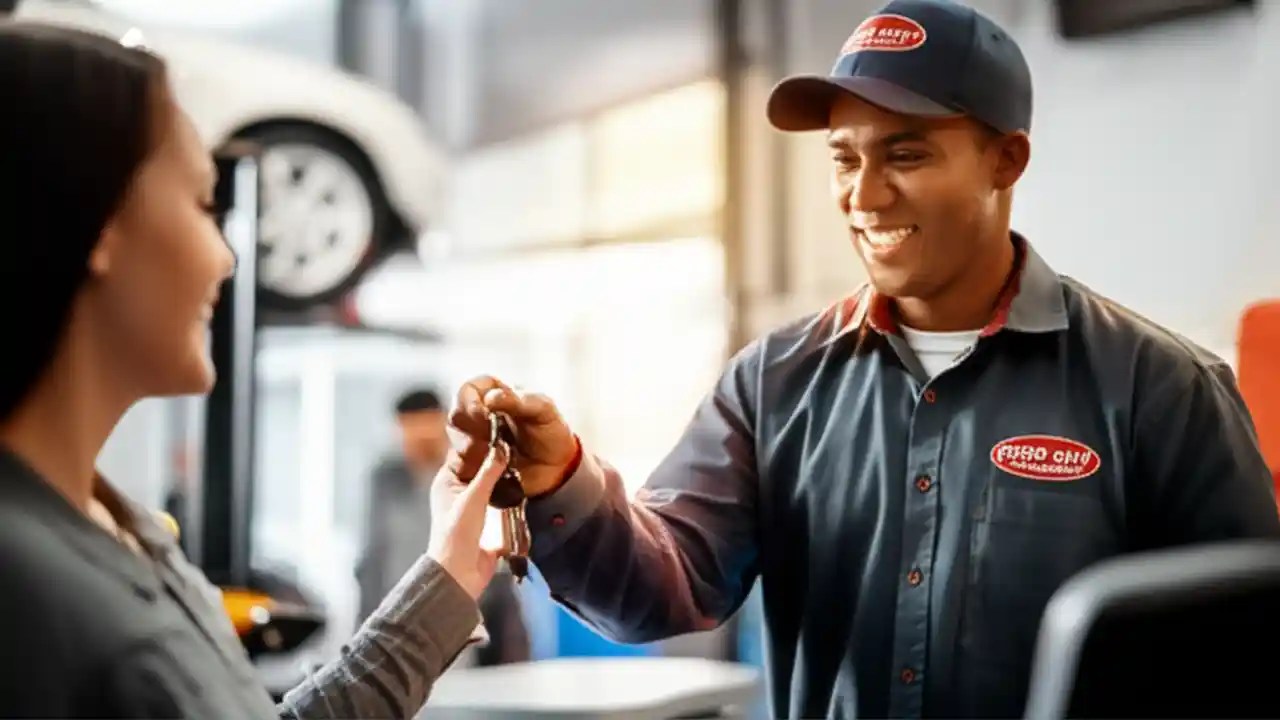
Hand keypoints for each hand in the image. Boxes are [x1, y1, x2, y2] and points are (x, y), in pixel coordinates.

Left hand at [425, 441, 509, 599]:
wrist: (460, 574)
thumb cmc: (455, 536)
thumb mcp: (473, 499)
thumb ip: (489, 473)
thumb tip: (502, 448)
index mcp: (446, 483)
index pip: (462, 455)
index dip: (478, 442)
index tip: (497, 428)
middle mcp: (457, 492)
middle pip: (478, 467)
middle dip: (494, 458)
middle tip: (513, 441)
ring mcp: (472, 506)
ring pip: (490, 482)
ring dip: (502, 475)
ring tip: (519, 458)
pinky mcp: (486, 519)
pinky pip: (499, 499)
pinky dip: (508, 492)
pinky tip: (520, 483)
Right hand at [447, 375, 577, 497]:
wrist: (558, 470)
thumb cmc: (552, 433)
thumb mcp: (543, 411)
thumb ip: (518, 401)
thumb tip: (490, 397)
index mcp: (495, 393)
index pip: (469, 389)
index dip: (470, 399)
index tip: (483, 413)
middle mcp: (479, 414)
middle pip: (457, 414)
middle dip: (472, 427)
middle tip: (492, 438)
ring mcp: (473, 439)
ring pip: (455, 439)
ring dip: (473, 447)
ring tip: (499, 454)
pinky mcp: (472, 463)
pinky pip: (459, 462)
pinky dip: (473, 465)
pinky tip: (493, 467)